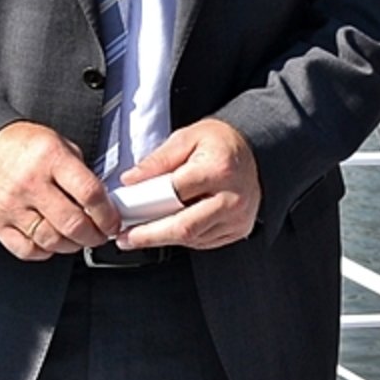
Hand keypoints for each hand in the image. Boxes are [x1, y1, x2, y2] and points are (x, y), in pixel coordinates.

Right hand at [0, 121, 119, 259]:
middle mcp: (29, 182)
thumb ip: (80, 172)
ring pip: (52, 241)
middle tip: (98, 234)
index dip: (108, 214)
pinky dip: (44, 251)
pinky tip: (49, 240)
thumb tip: (103, 204)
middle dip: (94, 236)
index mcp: (50, 157)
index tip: (112, 222)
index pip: (89, 194)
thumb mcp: (58, 143)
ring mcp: (10, 204)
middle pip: (73, 224)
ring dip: (71, 245)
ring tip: (75, 238)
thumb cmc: (21, 145)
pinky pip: (27, 250)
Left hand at [116, 118, 260, 250]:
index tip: (124, 212)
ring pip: (192, 238)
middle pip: (184, 226)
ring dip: (163, 238)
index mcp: (219, 170)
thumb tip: (131, 179)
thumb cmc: (220, 143)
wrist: (255, 154)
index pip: (175, 193)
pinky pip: (203, 242)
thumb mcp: (186, 137)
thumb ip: (158, 159)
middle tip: (125, 237)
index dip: (146, 203)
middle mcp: (232, 198)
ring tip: (139, 233)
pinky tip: (166, 230)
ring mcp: (237, 218)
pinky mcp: (238, 230)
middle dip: (150, 235)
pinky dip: (181, 238)